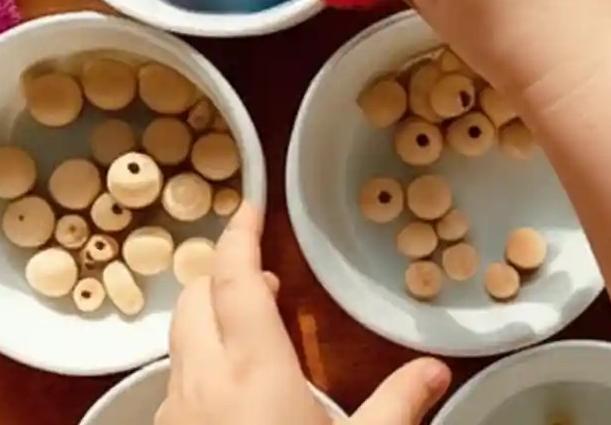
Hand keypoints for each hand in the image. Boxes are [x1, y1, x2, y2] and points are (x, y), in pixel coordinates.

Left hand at [158, 205, 450, 424]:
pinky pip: (174, 382)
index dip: (238, 234)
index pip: (233, 279)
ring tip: (249, 324)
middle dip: (220, 272)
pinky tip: (229, 389)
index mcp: (254, 371)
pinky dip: (198, 361)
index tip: (250, 205)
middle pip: (194, 299)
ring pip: (178, 341)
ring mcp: (176, 414)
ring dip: (207, 318)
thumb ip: (398, 405)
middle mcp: (202, 382)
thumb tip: (436, 369)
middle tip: (261, 269)